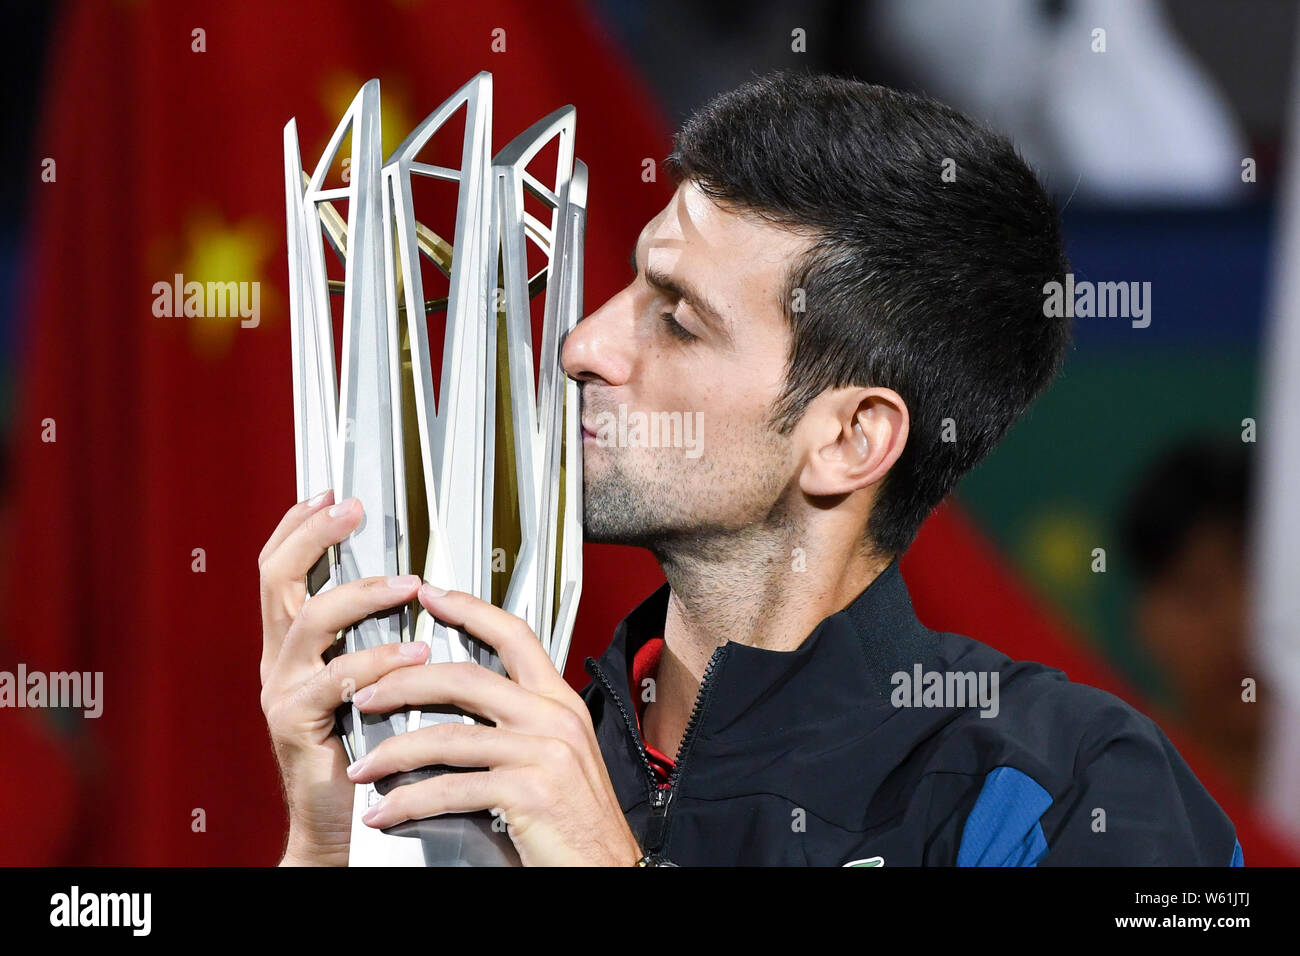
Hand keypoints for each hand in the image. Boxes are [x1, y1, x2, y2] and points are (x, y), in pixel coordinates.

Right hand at [258, 492, 431, 865]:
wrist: (343, 818)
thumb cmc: (363, 747)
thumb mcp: (364, 682)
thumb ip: (372, 638)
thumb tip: (412, 589)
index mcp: (293, 646)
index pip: (280, 571)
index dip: (298, 528)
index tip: (327, 496)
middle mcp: (280, 661)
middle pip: (279, 580)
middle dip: (315, 536)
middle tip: (352, 511)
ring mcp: (284, 690)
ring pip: (310, 620)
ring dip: (363, 594)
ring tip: (409, 586)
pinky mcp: (297, 722)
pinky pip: (335, 679)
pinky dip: (378, 661)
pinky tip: (412, 655)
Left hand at [345, 585, 643, 866]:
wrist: (607, 870)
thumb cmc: (578, 823)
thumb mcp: (558, 758)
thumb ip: (521, 726)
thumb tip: (464, 713)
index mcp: (560, 702)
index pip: (514, 635)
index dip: (470, 610)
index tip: (432, 595)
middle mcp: (553, 718)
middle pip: (466, 677)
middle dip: (404, 683)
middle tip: (366, 694)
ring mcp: (542, 754)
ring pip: (448, 735)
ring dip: (395, 751)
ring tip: (363, 766)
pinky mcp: (527, 793)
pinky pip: (451, 788)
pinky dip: (409, 801)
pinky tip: (386, 810)